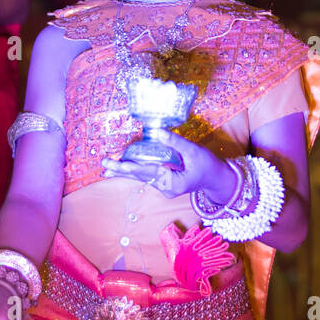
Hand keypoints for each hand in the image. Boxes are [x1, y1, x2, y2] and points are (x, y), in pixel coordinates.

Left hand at [101, 130, 235, 205]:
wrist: (216, 179)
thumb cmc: (207, 165)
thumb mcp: (194, 152)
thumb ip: (176, 142)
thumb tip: (159, 131)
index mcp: (173, 183)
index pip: (148, 172)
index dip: (131, 167)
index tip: (116, 164)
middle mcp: (166, 188)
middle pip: (140, 177)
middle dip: (121, 170)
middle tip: (104, 165)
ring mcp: (165, 187)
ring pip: (142, 177)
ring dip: (125, 171)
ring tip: (107, 168)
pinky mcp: (165, 183)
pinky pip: (147, 176)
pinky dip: (134, 171)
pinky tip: (122, 168)